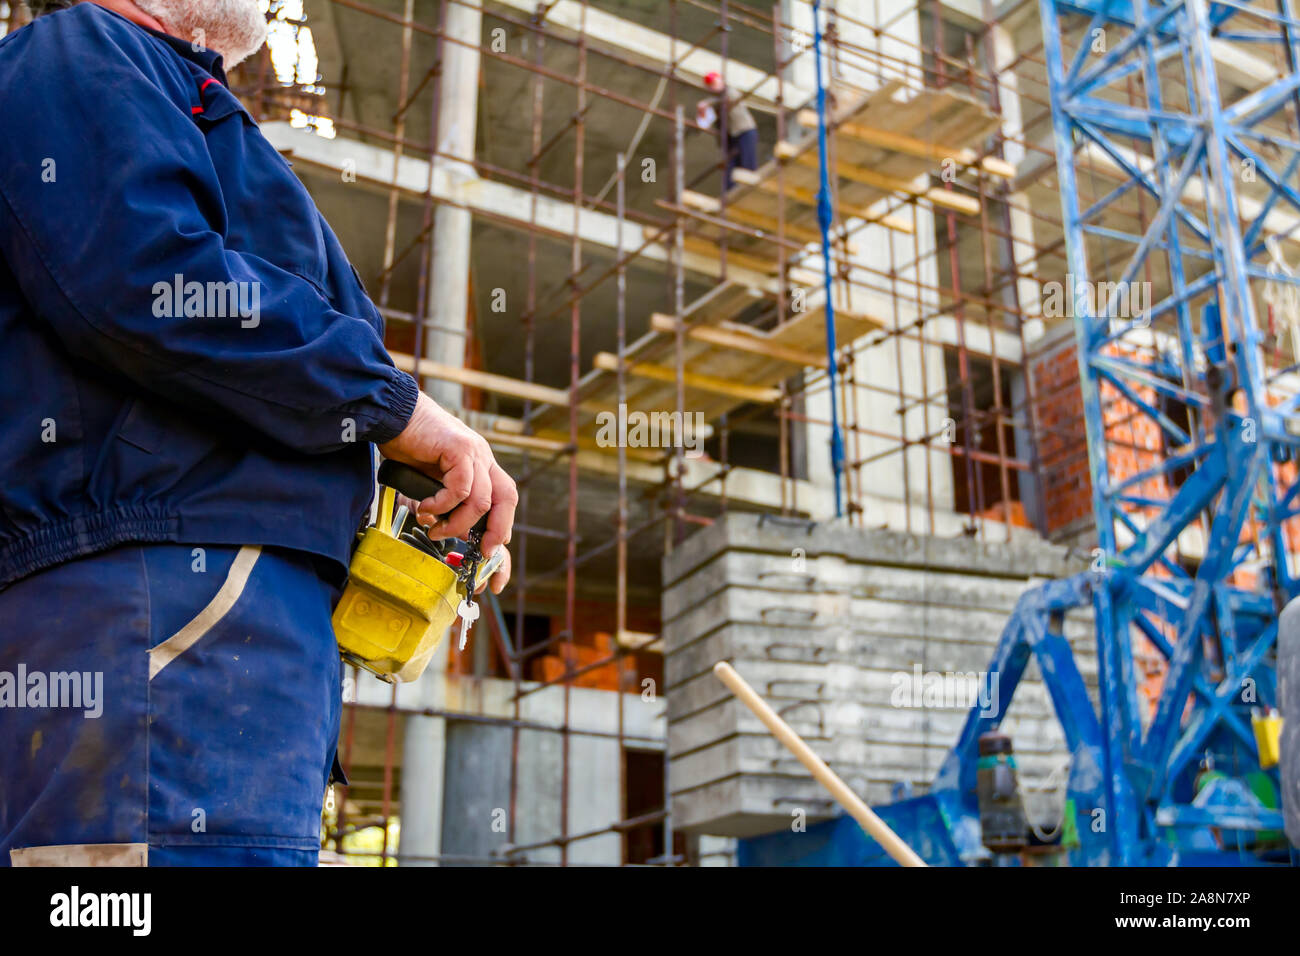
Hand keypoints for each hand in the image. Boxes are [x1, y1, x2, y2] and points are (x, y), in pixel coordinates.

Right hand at [378, 392, 516, 569]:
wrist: (393, 414)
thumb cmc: (408, 444)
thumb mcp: (432, 478)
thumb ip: (445, 498)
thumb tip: (446, 526)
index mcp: (480, 463)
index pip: (504, 497)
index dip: (502, 524)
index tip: (489, 548)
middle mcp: (482, 456)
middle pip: (506, 498)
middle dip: (496, 529)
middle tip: (481, 550)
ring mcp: (474, 451)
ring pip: (480, 500)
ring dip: (458, 522)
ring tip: (436, 528)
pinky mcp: (459, 448)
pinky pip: (460, 488)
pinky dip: (443, 504)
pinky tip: (426, 507)